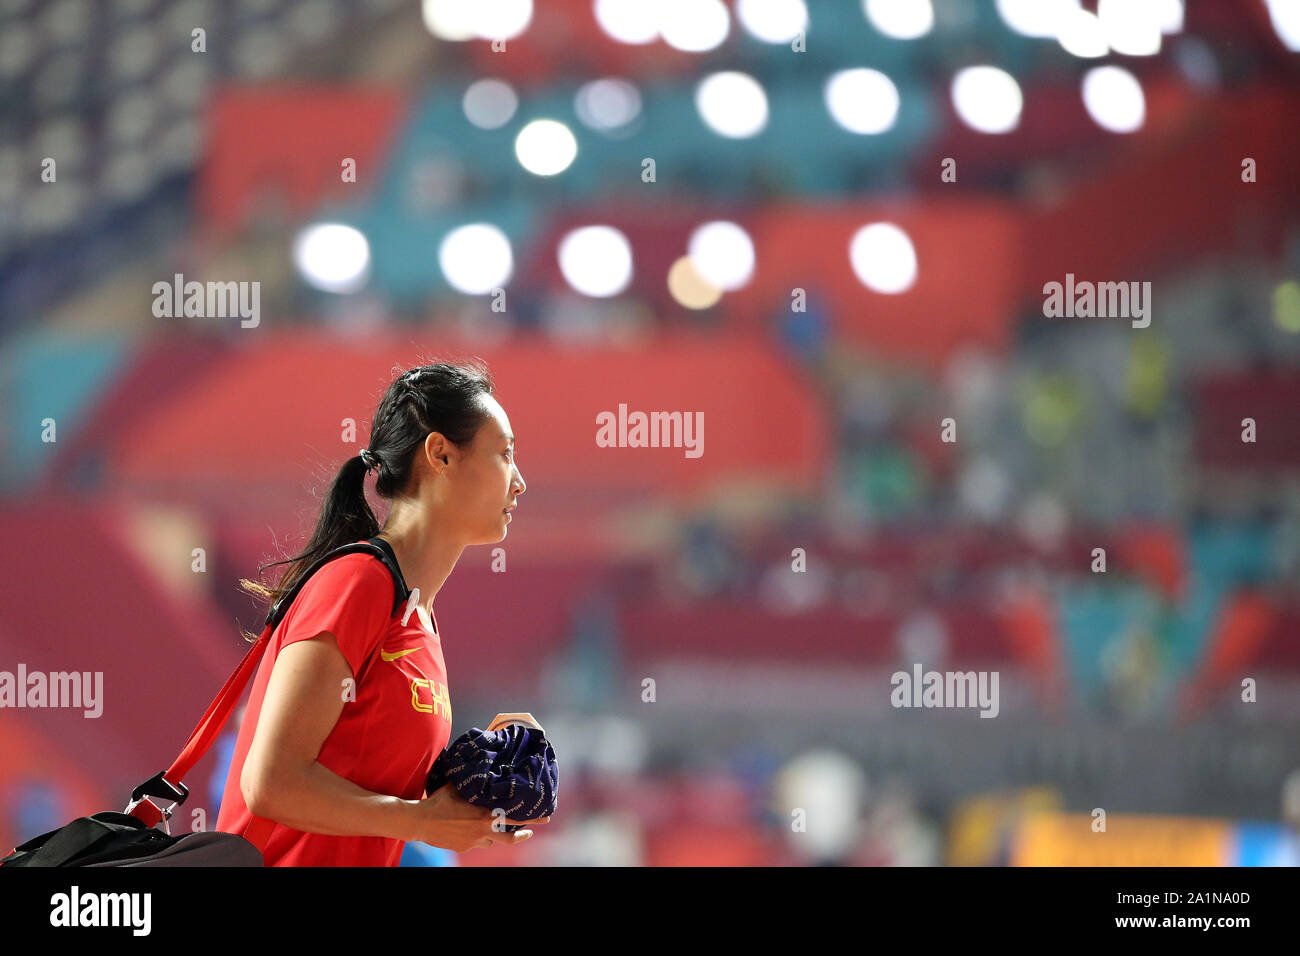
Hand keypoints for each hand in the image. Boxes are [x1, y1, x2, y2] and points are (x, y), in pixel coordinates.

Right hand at [412, 783, 550, 850]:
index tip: (546, 818)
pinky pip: (476, 843)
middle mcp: (484, 830)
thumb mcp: (459, 787)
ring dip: (495, 835)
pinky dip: (478, 837)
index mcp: (486, 815)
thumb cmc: (439, 801)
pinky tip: (469, 829)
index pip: (516, 819)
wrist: (420, 822)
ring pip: (492, 841)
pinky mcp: (464, 848)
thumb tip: (481, 764)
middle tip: (531, 832)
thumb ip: (473, 782)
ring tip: (495, 827)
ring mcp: (474, 842)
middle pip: (510, 838)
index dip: (533, 819)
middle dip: (523, 835)